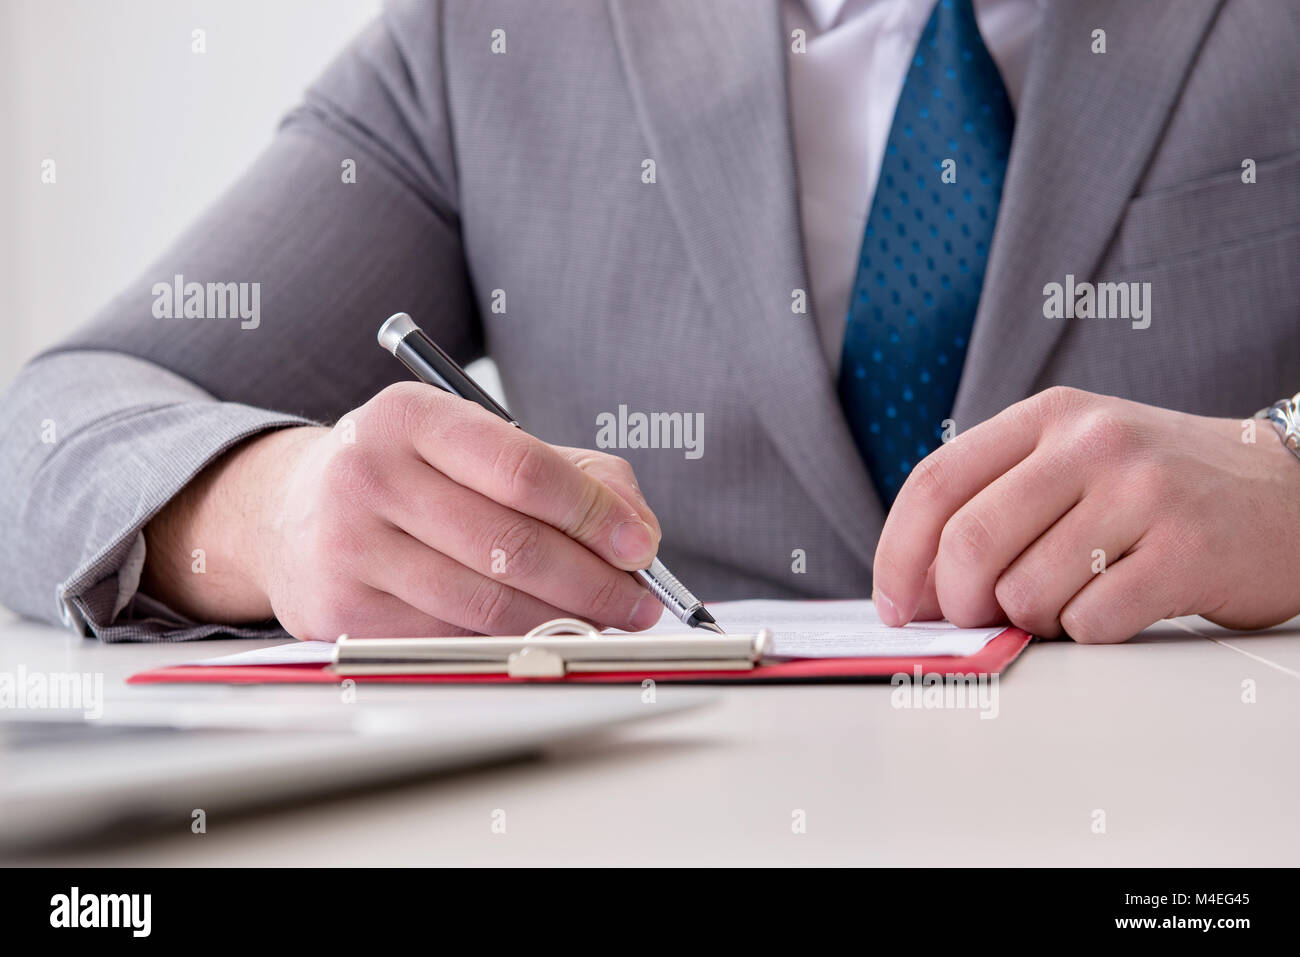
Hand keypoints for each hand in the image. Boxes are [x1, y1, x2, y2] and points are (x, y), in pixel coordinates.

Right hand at [142, 382, 664, 638]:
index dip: (593, 514)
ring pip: (485, 605)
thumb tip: (638, 532)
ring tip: (605, 621)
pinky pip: (453, 639)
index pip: (523, 470)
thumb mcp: (478, 442)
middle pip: (511, 546)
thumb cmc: (411, 474)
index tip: (640, 546)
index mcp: (412, 417)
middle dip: (594, 582)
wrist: (292, 512)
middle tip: (639, 600)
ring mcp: (350, 548)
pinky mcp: (343, 612)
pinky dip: (511, 643)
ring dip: (563, 621)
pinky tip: (541, 633)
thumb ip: (572, 471)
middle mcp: (370, 476)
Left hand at [872, 387, 1299, 641]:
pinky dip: (1085, 635)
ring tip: (1071, 601)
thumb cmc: (1162, 490)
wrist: (1290, 494)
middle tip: (980, 618)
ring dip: (1033, 622)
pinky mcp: (1187, 550)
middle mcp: (1092, 443)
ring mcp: (1143, 493)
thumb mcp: (1076, 463)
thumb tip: (916, 589)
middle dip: (958, 603)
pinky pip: (1089, 623)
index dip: (897, 554)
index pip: (935, 482)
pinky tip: (1116, 608)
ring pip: (1025, 592)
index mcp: (1049, 417)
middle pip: (968, 543)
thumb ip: (996, 505)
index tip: (895, 605)